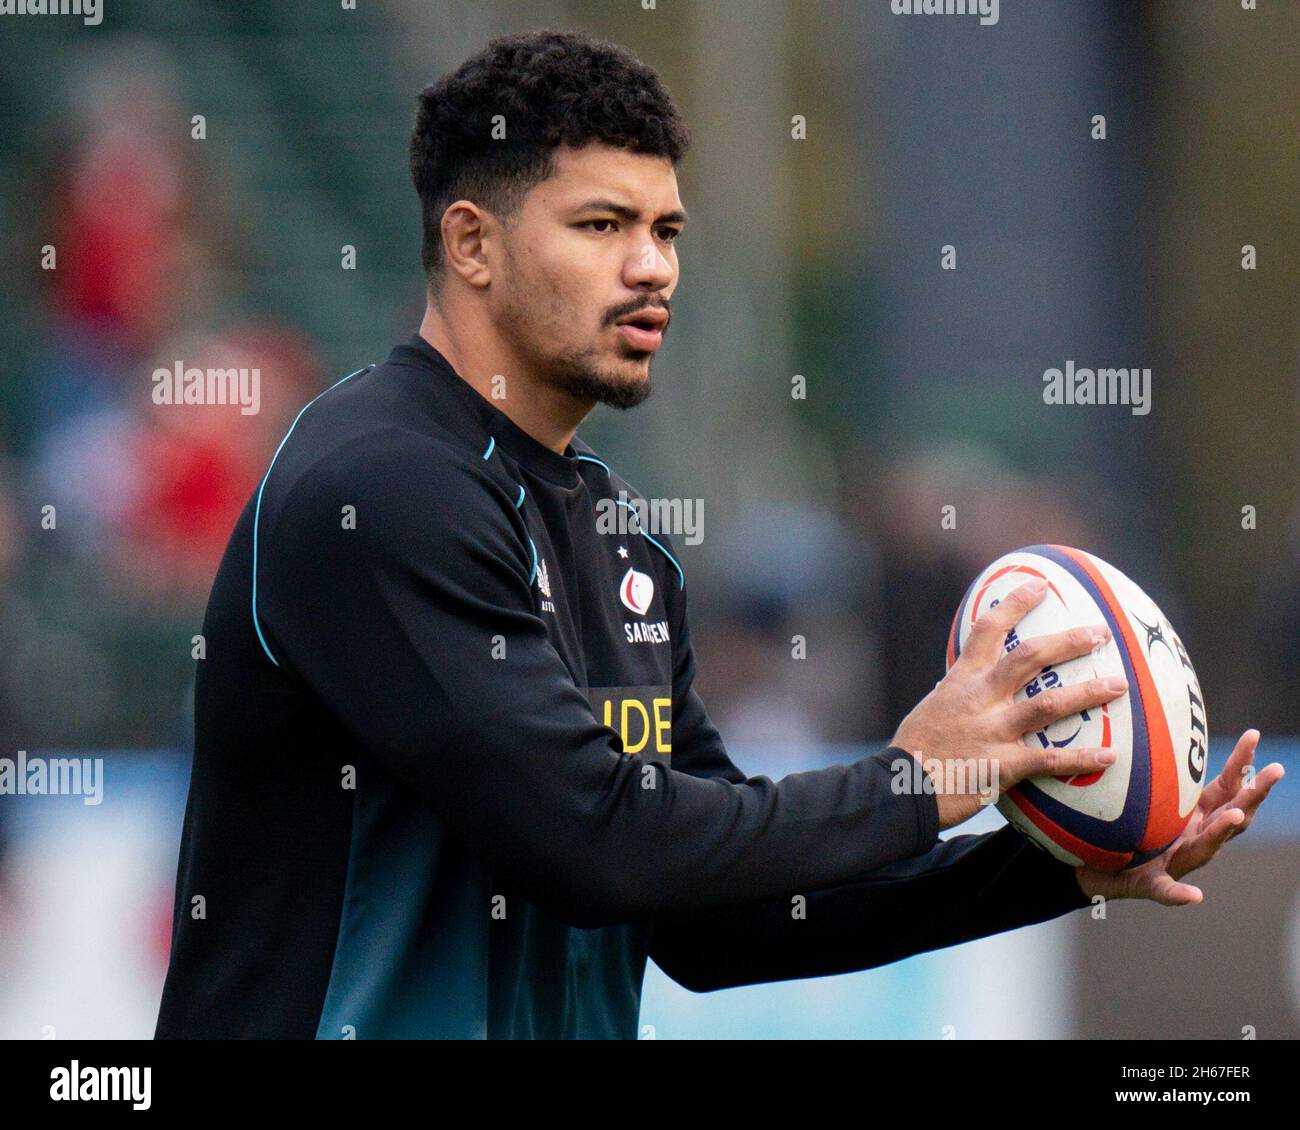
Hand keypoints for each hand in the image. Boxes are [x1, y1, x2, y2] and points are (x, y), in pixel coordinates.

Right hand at [891, 578, 1125, 829]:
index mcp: (961, 680)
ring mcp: (993, 730)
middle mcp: (980, 698)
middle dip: (1069, 641)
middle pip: (1031, 657)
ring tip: (1119, 685)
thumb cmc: (915, 751)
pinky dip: (1082, 758)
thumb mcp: (932, 708)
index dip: (1015, 603)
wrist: (898, 789)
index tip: (1039, 586)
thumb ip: (960, 695)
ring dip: (1089, 692)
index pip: (988, 629)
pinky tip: (1109, 757)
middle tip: (1100, 632)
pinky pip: (1051, 759)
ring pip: (1050, 703)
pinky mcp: (1003, 765)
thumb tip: (976, 686)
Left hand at [1074, 729, 1283, 904]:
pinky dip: (1181, 893)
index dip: (1241, 764)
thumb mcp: (1142, 797)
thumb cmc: (1127, 830)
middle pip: (1232, 815)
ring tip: (1236, 816)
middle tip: (1274, 770)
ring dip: (1222, 831)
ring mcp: (1178, 862)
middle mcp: (1195, 837)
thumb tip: (1150, 719)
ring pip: (1208, 846)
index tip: (1253, 735)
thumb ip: (1151, 770)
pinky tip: (1194, 895)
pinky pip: (1166, 890)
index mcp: (1196, 815)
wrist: (1098, 869)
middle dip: (1254, 793)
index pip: (1225, 786)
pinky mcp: (1153, 884)